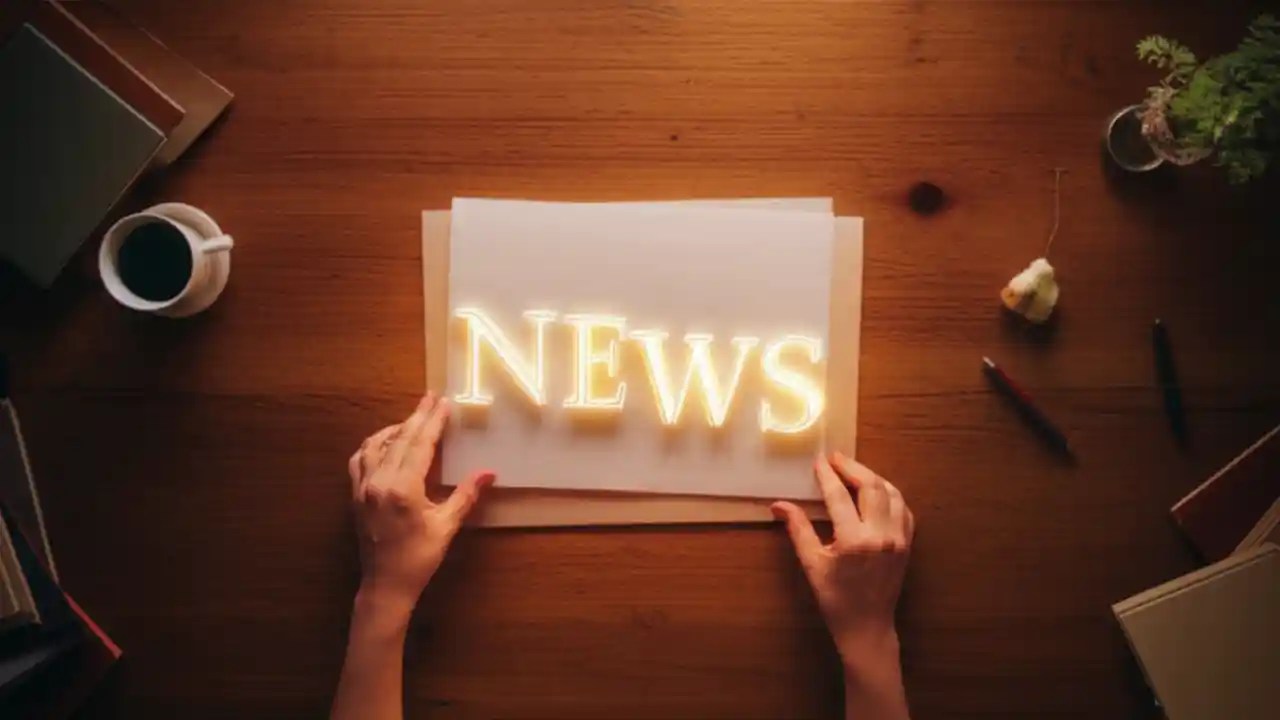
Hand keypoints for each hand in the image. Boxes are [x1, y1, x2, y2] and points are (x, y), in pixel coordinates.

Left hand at [347, 394, 493, 615]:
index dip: (433, 422)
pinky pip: (360, 460)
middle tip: (430, 398)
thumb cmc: (418, 558)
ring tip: (411, 421)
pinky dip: (373, 446)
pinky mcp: (355, 496)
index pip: (419, 445)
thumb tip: (489, 473)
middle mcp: (378, 482)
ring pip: (374, 445)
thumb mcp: (446, 527)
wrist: (385, 586)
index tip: (443, 402)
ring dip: (394, 429)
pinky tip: (385, 444)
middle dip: (416, 417)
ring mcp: (362, 488)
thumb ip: (465, 495)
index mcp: (402, 488)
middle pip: (398, 439)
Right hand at [771, 453, 913, 669]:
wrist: (867, 626)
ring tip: (855, 470)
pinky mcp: (908, 544)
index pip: (839, 496)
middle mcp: (882, 534)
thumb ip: (798, 529)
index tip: (818, 462)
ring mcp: (899, 538)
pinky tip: (877, 491)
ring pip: (892, 493)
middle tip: (836, 458)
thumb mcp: (812, 564)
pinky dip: (890, 494)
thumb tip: (779, 504)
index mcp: (855, 540)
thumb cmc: (835, 598)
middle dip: (852, 467)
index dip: (827, 475)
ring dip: (873, 477)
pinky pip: (903, 508)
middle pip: (871, 486)